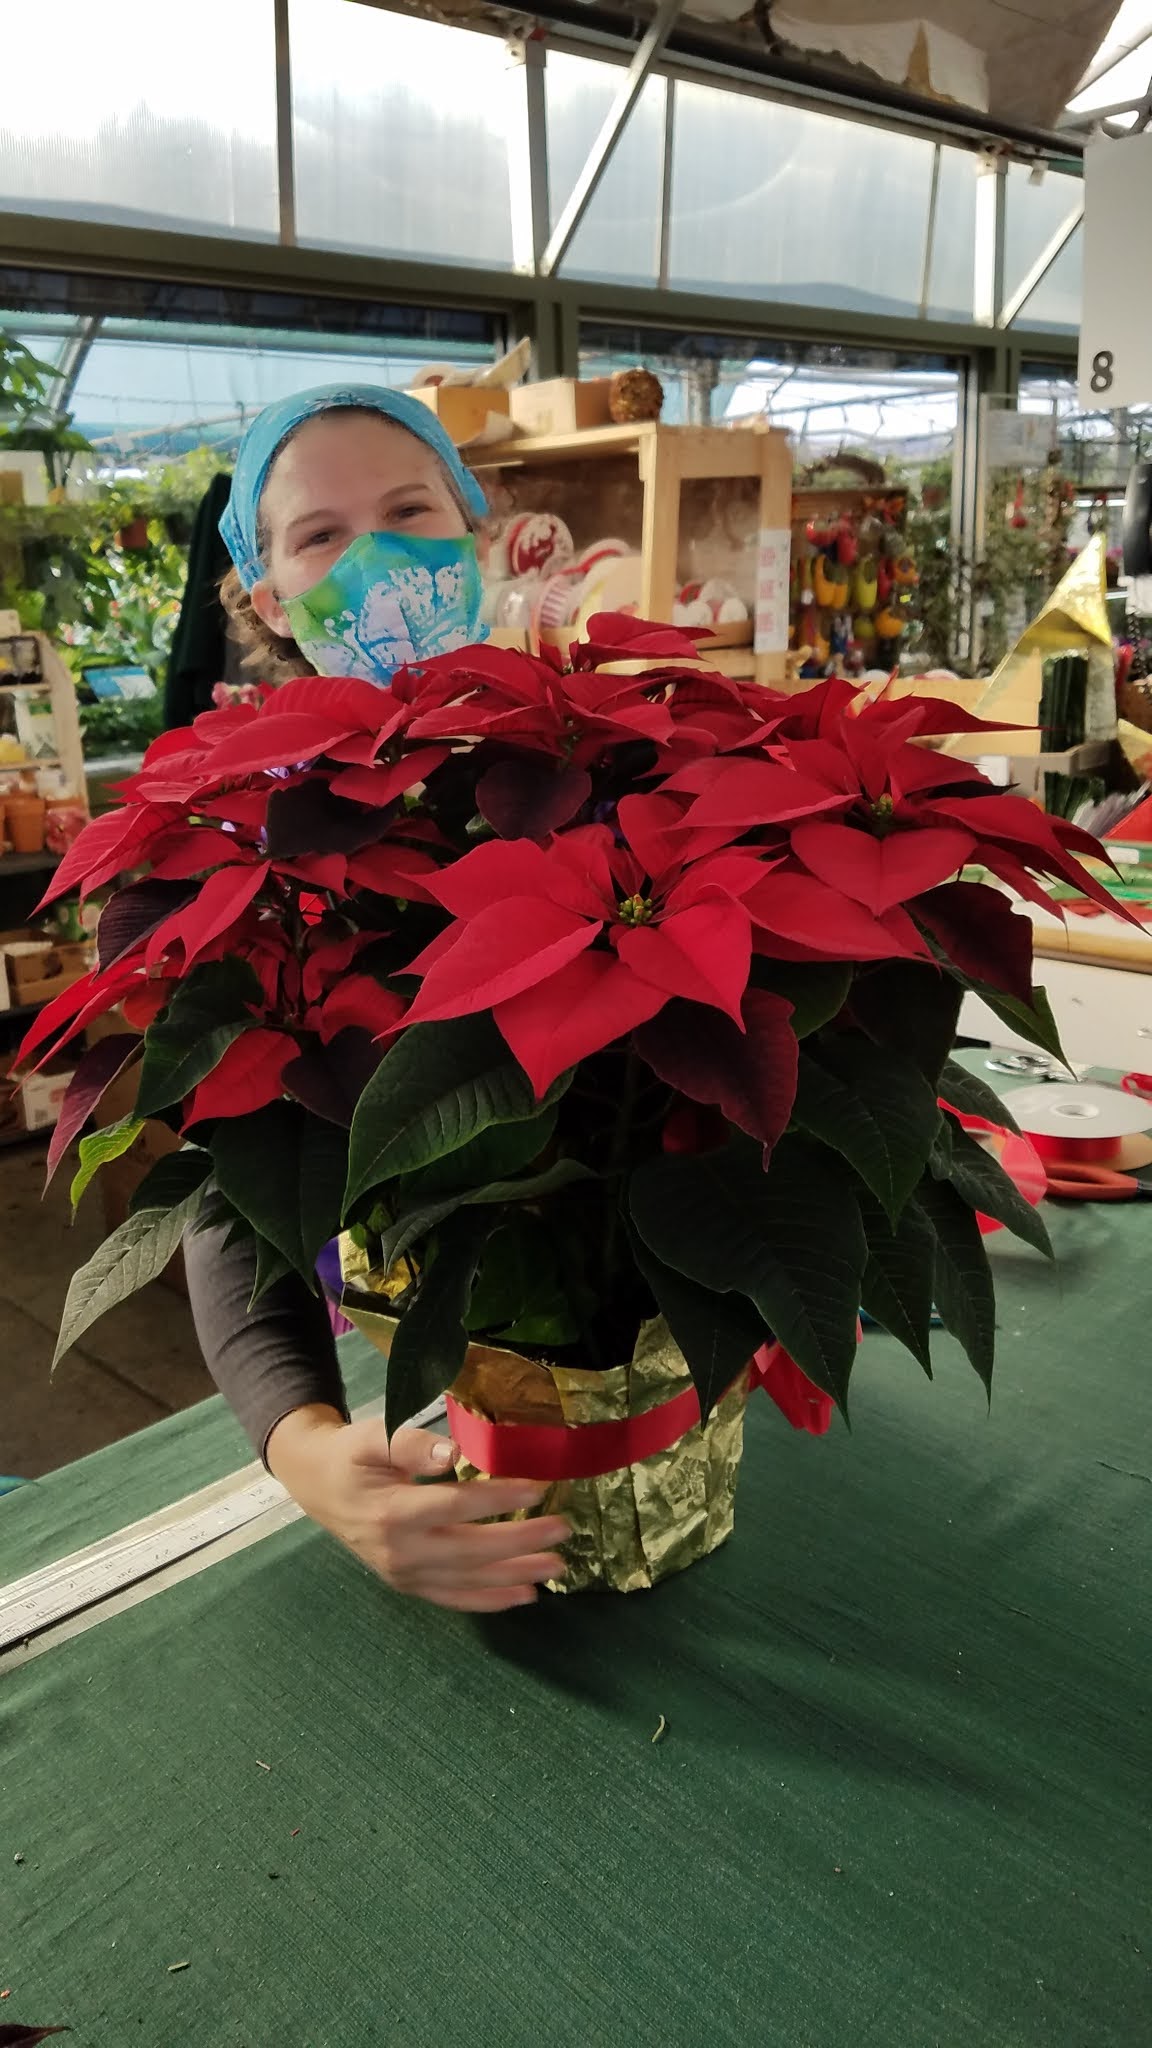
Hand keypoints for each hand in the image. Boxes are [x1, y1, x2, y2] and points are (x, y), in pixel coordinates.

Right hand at [265, 1404, 568, 1611]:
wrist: (318, 1487)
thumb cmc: (351, 1456)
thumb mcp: (371, 1437)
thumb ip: (409, 1444)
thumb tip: (450, 1452)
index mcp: (391, 1512)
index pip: (456, 1506)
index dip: (500, 1497)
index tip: (540, 1487)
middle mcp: (399, 1551)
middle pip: (470, 1550)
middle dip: (521, 1542)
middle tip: (563, 1530)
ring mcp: (403, 1574)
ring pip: (468, 1581)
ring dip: (515, 1576)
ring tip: (556, 1567)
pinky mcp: (408, 1585)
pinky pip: (453, 1599)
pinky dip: (490, 1601)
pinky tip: (524, 1595)